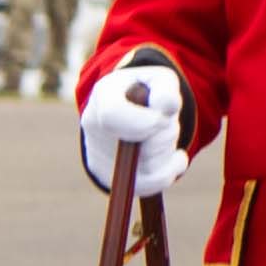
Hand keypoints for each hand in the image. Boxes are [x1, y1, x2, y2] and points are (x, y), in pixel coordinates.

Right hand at [73, 59, 186, 197]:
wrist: (127, 108)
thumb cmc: (147, 93)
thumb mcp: (160, 80)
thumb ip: (166, 89)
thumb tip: (166, 107)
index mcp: (103, 95)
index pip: (113, 115)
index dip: (145, 122)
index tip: (162, 119)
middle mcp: (93, 125)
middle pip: (139, 146)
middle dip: (164, 135)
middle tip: (164, 123)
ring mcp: (98, 155)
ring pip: (148, 167)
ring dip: (166, 151)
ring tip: (160, 136)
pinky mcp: (108, 178)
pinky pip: (147, 185)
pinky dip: (170, 171)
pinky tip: (173, 157)